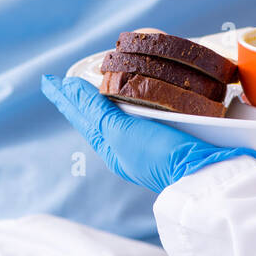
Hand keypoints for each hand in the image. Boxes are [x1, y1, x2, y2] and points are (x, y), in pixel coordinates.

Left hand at [40, 74, 255, 193]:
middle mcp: (128, 146)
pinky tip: (139, 93)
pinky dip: (135, 99)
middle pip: (97, 115)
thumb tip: (71, 89)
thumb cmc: (159, 155)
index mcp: (111, 149)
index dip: (65, 98)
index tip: (49, 81)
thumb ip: (96, 111)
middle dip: (81, 98)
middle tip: (64, 81)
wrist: (205, 173)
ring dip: (107, 96)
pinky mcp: (172, 132)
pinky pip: (144, 111)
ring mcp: (150, 139)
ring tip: (94, 83)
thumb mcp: (121, 133)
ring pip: (120, 112)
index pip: (81, 116)